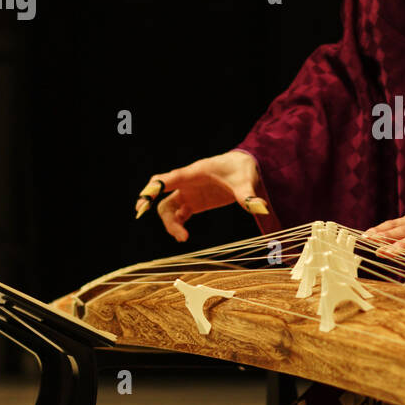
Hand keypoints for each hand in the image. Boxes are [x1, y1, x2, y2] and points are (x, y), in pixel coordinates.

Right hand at [133, 150, 275, 242]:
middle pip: (163, 196)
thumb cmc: (242, 169)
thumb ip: (248, 195)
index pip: (170, 178)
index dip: (154, 188)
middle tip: (165, 227)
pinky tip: (183, 236)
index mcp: (195, 172)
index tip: (144, 200)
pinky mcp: (194, 202)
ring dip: (169, 222)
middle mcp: (187, 182)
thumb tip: (259, 208)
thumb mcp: (246, 181)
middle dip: (157, 211)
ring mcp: (188, 192)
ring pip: (168, 207)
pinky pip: (178, 214)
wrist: (245, 166)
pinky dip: (176, 224)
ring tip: (183, 238)